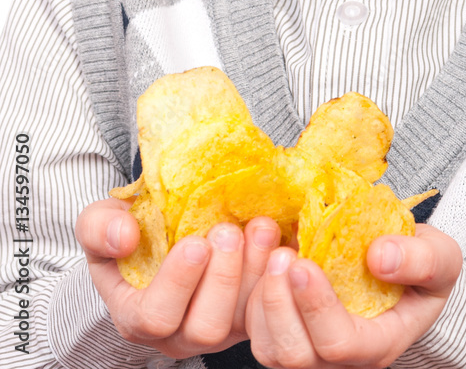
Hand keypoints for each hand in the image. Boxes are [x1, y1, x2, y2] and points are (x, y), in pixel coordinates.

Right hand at [75, 198, 282, 359]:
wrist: (158, 232)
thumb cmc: (127, 232)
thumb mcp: (99, 222)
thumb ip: (99, 228)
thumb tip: (123, 237)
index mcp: (137, 316)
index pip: (156, 317)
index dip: (178, 283)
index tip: (195, 243)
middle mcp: (179, 331)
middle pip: (205, 327)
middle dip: (221, 278)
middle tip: (228, 232)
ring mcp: (219, 326)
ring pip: (242, 318)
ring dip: (254, 271)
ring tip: (258, 227)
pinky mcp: (249, 313)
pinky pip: (268, 305)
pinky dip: (276, 272)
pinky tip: (279, 237)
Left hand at [245, 223, 462, 367]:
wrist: (404, 269)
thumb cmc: (422, 268)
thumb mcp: (441, 258)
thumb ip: (420, 259)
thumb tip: (381, 257)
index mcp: (378, 344)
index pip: (339, 344)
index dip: (317, 307)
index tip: (304, 262)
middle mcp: (341, 357)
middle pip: (294, 356)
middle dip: (280, 304)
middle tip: (281, 255)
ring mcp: (311, 349)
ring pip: (269, 348)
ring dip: (262, 300)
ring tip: (273, 254)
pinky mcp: (287, 331)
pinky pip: (255, 329)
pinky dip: (252, 295)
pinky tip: (263, 259)